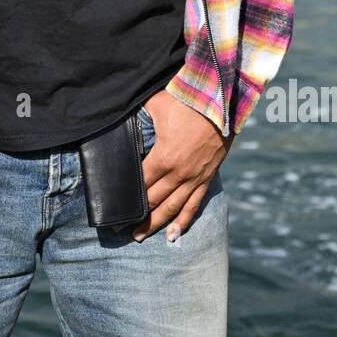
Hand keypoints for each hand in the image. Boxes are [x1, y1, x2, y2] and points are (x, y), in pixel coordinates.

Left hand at [128, 88, 232, 241]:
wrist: (223, 101)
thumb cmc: (187, 100)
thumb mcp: (156, 105)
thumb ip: (140, 117)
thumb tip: (122, 117)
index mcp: (163, 157)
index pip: (140, 184)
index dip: (125, 199)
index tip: (113, 211)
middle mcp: (178, 173)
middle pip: (153, 201)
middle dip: (135, 216)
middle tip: (118, 229)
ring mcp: (194, 178)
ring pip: (172, 208)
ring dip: (155, 224)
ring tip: (139, 236)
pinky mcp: (207, 178)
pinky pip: (194, 204)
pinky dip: (183, 221)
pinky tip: (174, 235)